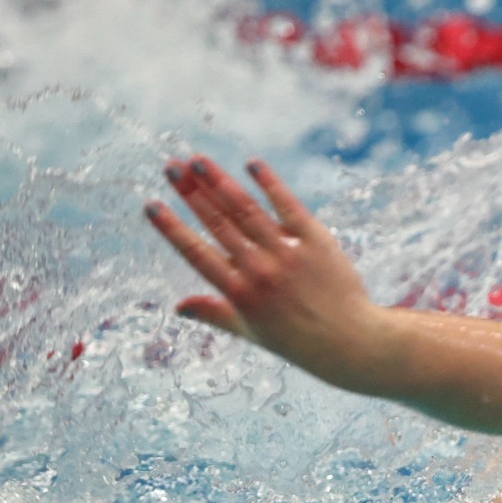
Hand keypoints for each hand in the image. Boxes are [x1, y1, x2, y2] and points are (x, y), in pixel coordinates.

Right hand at [146, 156, 383, 384]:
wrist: (350, 342)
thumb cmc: (296, 340)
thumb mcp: (251, 332)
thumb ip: (214, 314)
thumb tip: (178, 307)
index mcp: (239, 294)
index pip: (196, 254)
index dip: (172, 228)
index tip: (151, 205)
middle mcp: (260, 271)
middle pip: (219, 224)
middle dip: (192, 193)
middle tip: (171, 166)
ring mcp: (288, 255)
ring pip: (247, 211)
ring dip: (220, 182)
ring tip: (198, 160)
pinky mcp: (317, 242)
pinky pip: (289, 207)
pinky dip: (270, 184)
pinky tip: (251, 164)